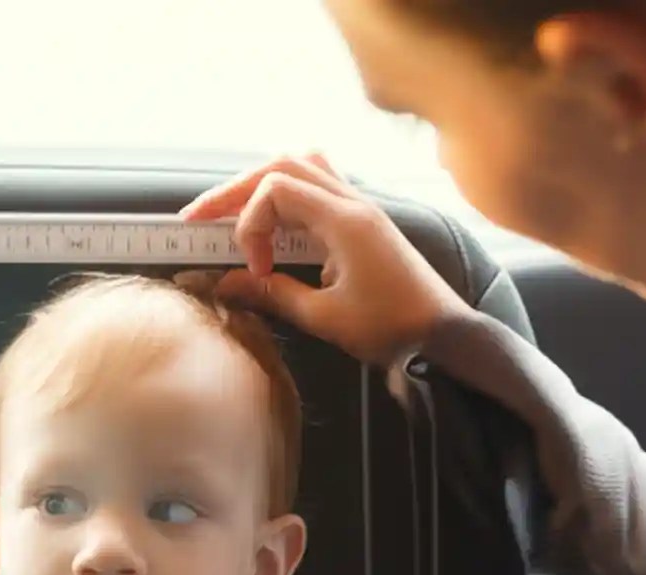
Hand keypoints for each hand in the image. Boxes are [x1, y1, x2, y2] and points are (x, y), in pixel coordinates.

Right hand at [179, 154, 472, 365]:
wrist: (445, 338)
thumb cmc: (393, 330)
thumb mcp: (325, 318)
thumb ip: (273, 295)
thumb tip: (226, 286)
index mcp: (345, 220)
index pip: (276, 189)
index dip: (250, 224)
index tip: (256, 270)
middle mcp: (354, 203)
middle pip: (283, 166)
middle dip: (237, 191)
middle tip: (200, 220)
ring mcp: (362, 209)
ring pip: (304, 168)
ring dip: (264, 187)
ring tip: (236, 217)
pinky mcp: (366, 224)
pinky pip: (321, 188)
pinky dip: (290, 199)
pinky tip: (276, 227)